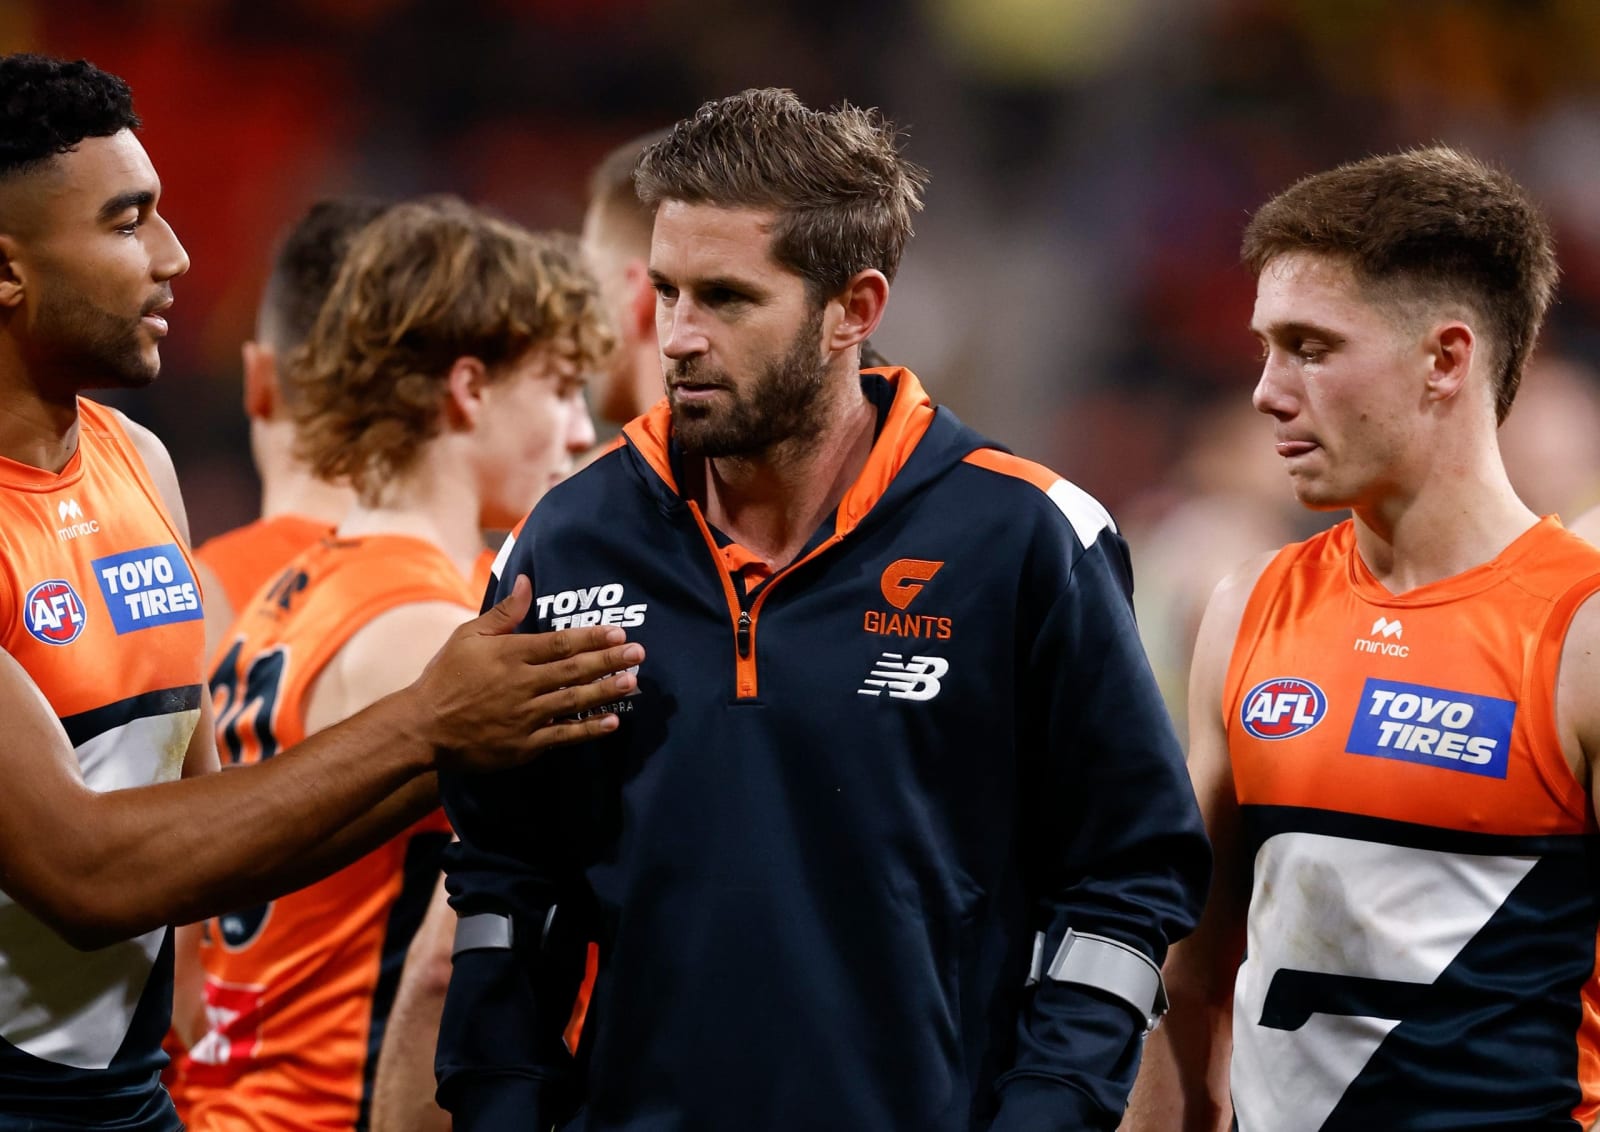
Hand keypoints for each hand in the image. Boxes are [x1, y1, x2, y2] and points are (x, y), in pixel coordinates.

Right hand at [411, 575, 643, 770]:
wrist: (423, 727)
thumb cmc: (446, 676)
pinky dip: (587, 729)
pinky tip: (611, 722)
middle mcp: (522, 684)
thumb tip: (527, 581)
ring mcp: (525, 716)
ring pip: (573, 701)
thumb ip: (504, 613)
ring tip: (633, 682)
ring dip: (605, 691)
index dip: (592, 637)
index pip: (560, 643)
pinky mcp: (524, 744)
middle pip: (574, 670)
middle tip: (639, 653)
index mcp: (511, 655)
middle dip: (609, 660)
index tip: (618, 632)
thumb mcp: (469, 636)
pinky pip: (562, 735)